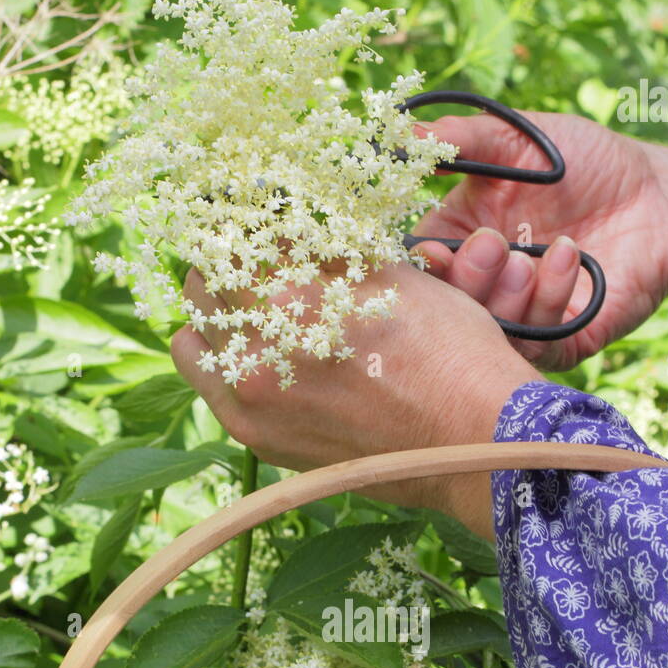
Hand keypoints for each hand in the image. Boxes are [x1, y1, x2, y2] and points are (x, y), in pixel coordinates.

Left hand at [171, 263, 538, 538]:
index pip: (227, 238)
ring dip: (215, 325)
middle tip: (255, 272)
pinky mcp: (259, 438)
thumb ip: (326, 251)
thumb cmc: (448, 349)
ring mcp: (251, 399)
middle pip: (200, 286)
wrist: (474, 437)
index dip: (245, 229)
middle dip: (224, 272)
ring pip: (193, 343)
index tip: (259, 231)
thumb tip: (289, 230)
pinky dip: (224, 371)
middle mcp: (255, 347)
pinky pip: (213, 392)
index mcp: (285, 292)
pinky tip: (258, 364)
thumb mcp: (390, 273)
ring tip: (251, 323)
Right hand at [412, 111, 667, 369]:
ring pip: (489, 334)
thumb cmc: (587, 164)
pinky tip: (569, 256)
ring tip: (533, 252)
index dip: (419, 267)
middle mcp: (486, 287)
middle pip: (447, 311)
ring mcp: (522, 318)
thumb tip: (400, 136)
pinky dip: (548, 300)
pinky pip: (537, 342)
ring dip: (505, 294)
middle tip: (492, 244)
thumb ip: (461, 140)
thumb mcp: (517, 140)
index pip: (420, 268)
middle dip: (465, 280)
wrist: (660, 196)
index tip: (429, 251)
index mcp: (460, 241)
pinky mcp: (563, 341)